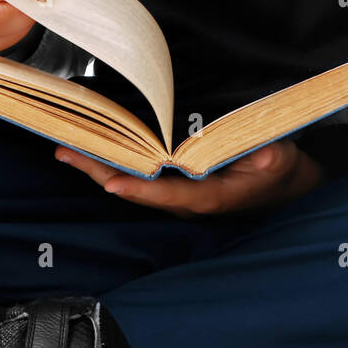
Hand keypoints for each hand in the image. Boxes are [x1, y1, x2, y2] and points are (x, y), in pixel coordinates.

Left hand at [54, 137, 326, 216]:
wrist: (281, 185)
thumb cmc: (278, 169)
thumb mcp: (280, 158)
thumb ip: (270, 157)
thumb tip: (262, 154)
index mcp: (212, 196)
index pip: (172, 195)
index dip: (144, 190)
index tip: (115, 183)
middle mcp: (188, 199)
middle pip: (139, 189)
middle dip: (102, 171)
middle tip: (68, 152)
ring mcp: (178, 193)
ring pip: (133, 181)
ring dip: (100, 165)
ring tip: (66, 149)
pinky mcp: (174, 183)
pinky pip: (139, 174)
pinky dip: (115, 160)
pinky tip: (92, 147)